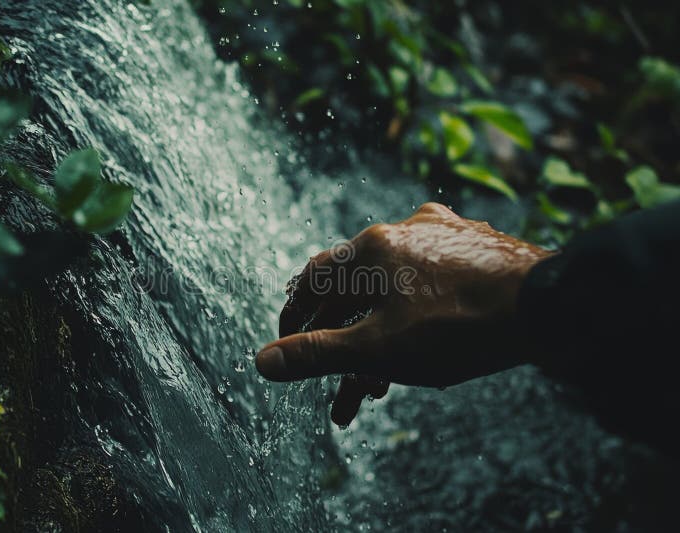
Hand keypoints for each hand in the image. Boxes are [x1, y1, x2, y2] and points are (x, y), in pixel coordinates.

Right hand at [256, 202, 551, 424]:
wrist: (552, 306)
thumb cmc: (459, 327)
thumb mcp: (380, 348)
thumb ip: (318, 355)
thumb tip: (261, 363)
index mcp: (371, 247)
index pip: (313, 279)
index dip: (294, 315)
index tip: (288, 342)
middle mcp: (403, 230)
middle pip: (356, 291)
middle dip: (344, 345)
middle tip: (339, 383)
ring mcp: (443, 235)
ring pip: (394, 291)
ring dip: (380, 339)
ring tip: (380, 389)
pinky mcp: (475, 247)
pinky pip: (429, 284)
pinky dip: (414, 318)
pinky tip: (423, 345)